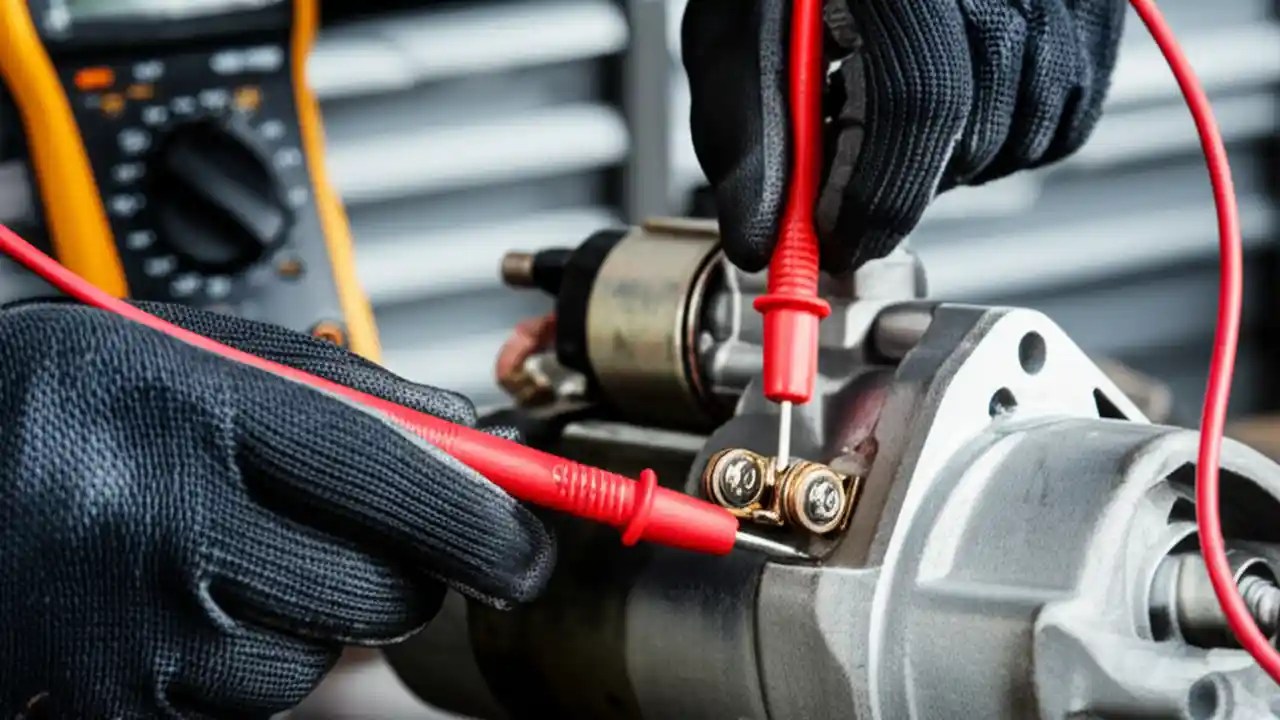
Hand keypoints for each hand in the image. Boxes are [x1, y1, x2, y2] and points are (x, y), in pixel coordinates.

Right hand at [0, 300, 553, 718]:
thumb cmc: (69, 405)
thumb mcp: (199, 353)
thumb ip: (345, 389)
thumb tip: (474, 443)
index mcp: (198, 411)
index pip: (397, 482)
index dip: (486, 527)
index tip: (524, 551)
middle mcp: (162, 526)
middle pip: (382, 595)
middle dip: (397, 572)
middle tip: (345, 532)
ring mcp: (132, 637)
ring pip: (315, 659)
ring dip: (301, 616)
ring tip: (211, 553)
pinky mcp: (114, 707)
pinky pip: (246, 702)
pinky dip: (235, 660)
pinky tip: (170, 603)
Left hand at [682, 0, 1125, 272]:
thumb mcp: (739, 28)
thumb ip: (748, 134)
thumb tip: (767, 238)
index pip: (920, 101)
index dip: (876, 194)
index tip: (835, 239)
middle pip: (977, 126)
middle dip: (905, 183)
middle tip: (849, 176)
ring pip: (1029, 130)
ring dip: (955, 164)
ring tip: (892, 118)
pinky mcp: (1090, 3)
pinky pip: (1068, 110)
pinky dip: (1009, 139)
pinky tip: (953, 111)